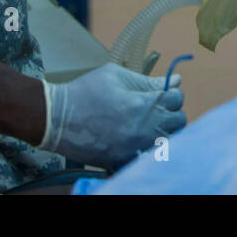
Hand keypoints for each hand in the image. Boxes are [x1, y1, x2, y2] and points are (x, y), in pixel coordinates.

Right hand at [39, 63, 186, 169]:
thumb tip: (176, 81)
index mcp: (143, 104)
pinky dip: (151, 147)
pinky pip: (151, 156)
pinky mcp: (125, 160)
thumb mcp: (117, 76)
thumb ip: (148, 80)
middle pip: (179, 121)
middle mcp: (144, 129)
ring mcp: (135, 148)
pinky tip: (140, 139)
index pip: (177, 99)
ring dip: (165, 130)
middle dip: (171, 111)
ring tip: (149, 124)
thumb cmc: (86, 92)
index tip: (162, 93)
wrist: (58, 119)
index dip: (171, 93)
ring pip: (169, 141)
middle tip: (156, 108)